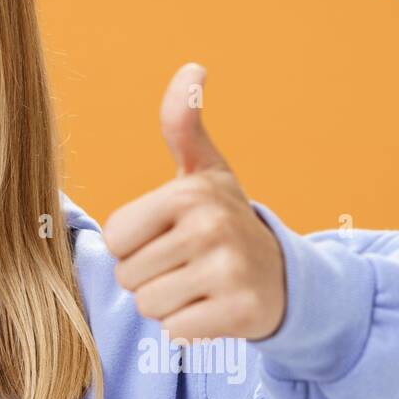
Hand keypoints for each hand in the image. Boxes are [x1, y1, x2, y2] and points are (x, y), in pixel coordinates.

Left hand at [102, 63, 286, 343]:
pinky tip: (214, 306)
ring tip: (199, 284)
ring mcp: (229, 270)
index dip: (134, 245)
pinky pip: (176, 330)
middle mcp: (211, 227)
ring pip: (149, 306)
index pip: (115, 239)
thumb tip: (193, 68)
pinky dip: (190, 327)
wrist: (283, 275)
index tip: (168, 236)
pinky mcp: (241, 311)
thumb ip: (182, 123)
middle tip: (187, 264)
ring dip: (167, 303)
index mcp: (188, 193)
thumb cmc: (225, 220)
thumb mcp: (203, 170)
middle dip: (150, 277)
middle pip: (129, 275)